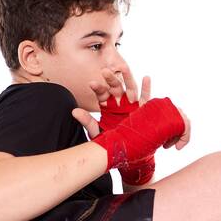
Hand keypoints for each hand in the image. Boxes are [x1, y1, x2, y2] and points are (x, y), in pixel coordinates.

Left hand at [71, 63, 191, 150]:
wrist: (127, 152)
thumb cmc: (112, 142)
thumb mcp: (98, 133)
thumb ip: (87, 122)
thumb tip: (73, 111)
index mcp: (108, 106)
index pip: (101, 94)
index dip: (97, 88)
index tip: (91, 84)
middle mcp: (120, 102)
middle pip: (115, 87)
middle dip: (110, 79)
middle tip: (104, 71)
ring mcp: (132, 104)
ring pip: (130, 88)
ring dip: (127, 78)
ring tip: (123, 68)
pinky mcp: (144, 110)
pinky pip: (146, 98)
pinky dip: (147, 88)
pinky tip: (146, 78)